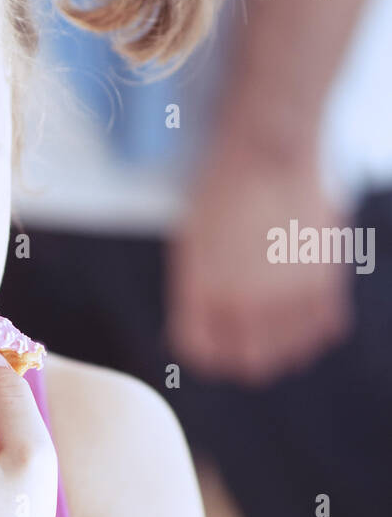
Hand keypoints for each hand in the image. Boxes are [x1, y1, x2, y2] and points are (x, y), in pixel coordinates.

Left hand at [166, 144, 352, 384]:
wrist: (268, 152)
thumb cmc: (224, 190)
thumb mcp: (191, 245)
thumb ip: (196, 292)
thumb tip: (203, 327)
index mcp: (202, 292)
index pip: (200, 352)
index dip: (206, 353)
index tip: (213, 344)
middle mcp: (243, 301)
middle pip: (248, 363)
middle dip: (244, 356)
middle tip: (248, 340)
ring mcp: (287, 295)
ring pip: (291, 353)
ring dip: (285, 344)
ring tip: (280, 321)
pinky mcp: (324, 280)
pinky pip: (325, 330)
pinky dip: (316, 326)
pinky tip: (305, 307)